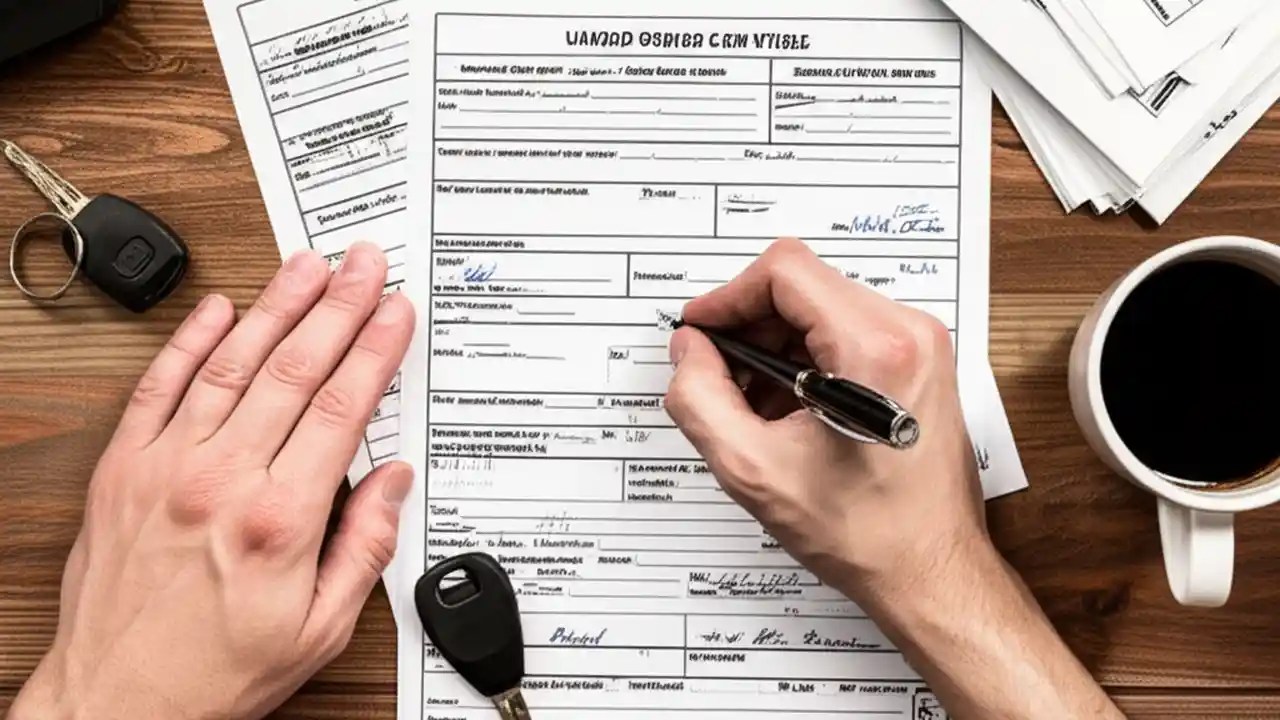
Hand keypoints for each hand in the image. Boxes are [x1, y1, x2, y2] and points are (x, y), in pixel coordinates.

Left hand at [10, 243, 414, 719]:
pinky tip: (218, 308)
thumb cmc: (215, 673)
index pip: (341, 408)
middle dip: (339, 307)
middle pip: (294, 369)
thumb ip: (365, 550)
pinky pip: (159, 387)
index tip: (395, 313)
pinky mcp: (124, 470)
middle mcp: (222, 481)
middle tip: (364, 264)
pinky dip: (190, 341)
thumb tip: (393, 485)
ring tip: (307, 267)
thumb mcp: (319, 631)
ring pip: (232, 364)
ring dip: (275, 307)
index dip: (375, 350)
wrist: (115, 702)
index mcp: (280, 520)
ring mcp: (167, 467)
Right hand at [665, 239, 1123, 719]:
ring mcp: (921, 348)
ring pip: (822, 309)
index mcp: (876, 348)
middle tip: (717, 374)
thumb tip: (689, 351)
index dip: (728, 298)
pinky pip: (847, 335)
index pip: (784, 271)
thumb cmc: (867, 533)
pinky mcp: (920, 365)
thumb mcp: (754, 468)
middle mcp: (909, 335)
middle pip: (803, 286)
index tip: (701, 332)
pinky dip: (805, 361)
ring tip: (752, 404)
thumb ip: (701, 398)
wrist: (930, 572)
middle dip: (749, 326)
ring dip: (775, 347)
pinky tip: (785, 411)